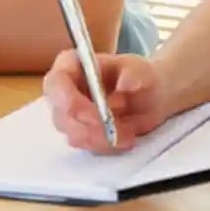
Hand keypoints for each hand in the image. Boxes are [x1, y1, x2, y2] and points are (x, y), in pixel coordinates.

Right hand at [42, 51, 170, 153]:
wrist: (152, 98)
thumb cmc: (142, 77)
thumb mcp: (144, 70)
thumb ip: (135, 75)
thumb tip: (125, 85)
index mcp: (72, 65)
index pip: (57, 81)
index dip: (70, 100)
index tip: (96, 114)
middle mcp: (64, 89)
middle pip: (61, 113)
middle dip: (89, 127)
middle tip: (118, 131)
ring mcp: (68, 114)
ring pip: (73, 134)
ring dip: (101, 138)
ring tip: (128, 133)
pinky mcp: (78, 133)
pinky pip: (84, 146)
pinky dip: (104, 146)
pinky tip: (123, 139)